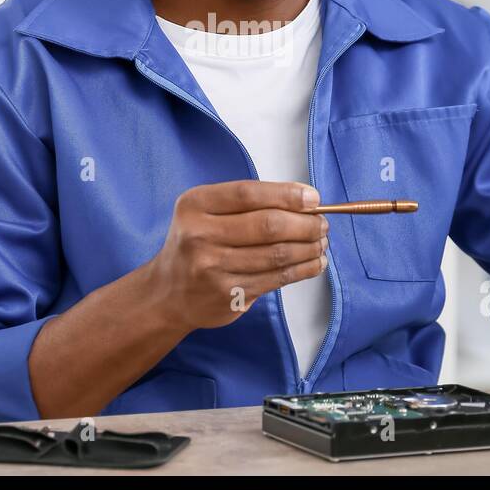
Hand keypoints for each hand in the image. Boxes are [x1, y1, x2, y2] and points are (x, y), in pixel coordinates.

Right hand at [146, 180, 329, 330]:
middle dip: (305, 223)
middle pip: (267, 225)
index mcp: (195, 205)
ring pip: (276, 255)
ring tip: (321, 242)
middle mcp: (199, 235)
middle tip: (321, 224)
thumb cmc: (196, 242)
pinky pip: (276, 279)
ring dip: (308, 248)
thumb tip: (305, 201)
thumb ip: (246, 204)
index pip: (248, 194)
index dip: (286, 195)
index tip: (313, 198)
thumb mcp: (206, 211)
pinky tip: (314, 263)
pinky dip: (303, 269)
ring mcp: (213, 268)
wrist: (167, 292)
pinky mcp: (228, 295)